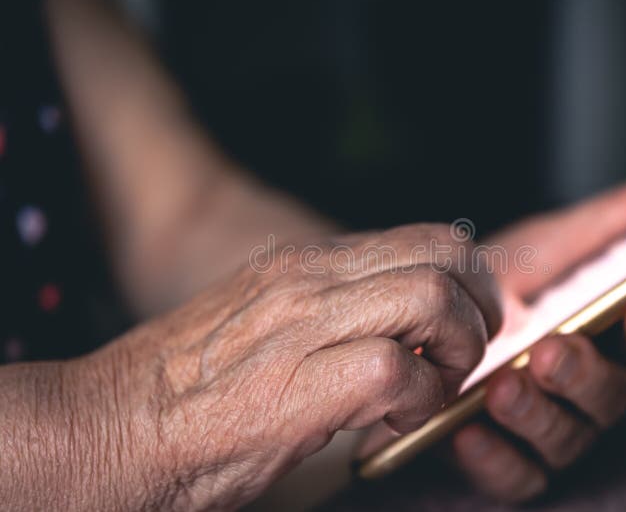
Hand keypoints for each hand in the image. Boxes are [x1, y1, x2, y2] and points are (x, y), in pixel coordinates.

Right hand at [4, 224, 500, 510]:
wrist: (111, 424)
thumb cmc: (190, 385)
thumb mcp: (269, 319)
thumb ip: (334, 309)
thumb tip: (402, 329)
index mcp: (308, 263)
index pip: (426, 236)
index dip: (468, 278)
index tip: (469, 321)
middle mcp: (311, 278)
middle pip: (445, 253)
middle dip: (480, 305)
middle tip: (467, 352)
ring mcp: (305, 323)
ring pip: (432, 298)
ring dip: (457, 350)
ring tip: (436, 386)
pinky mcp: (301, 383)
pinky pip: (400, 372)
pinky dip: (419, 402)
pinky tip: (395, 423)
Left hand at [452, 172, 625, 501]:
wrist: (411, 323)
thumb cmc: (481, 291)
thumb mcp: (532, 251)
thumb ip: (593, 228)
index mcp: (597, 336)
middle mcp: (579, 387)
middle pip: (611, 394)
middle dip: (586, 373)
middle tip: (552, 349)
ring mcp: (544, 427)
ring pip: (567, 438)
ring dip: (538, 412)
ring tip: (502, 385)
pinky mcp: (502, 458)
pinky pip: (515, 474)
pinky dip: (495, 455)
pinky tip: (466, 429)